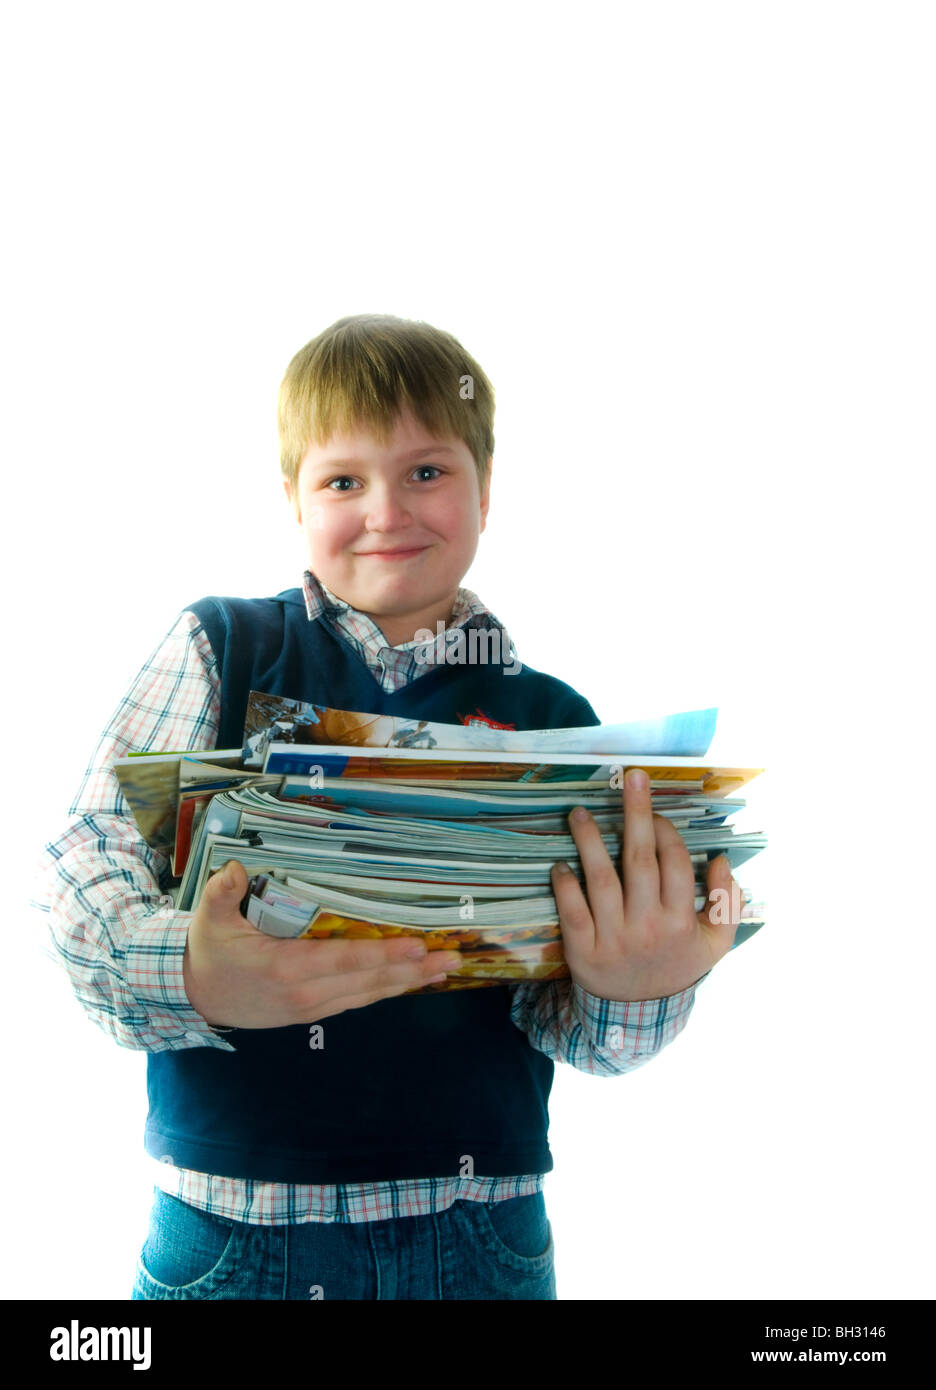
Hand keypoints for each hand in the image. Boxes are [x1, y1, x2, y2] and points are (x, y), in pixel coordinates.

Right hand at [182, 859, 461, 1027]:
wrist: (196, 998)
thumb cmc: (208, 953)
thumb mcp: (209, 918)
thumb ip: (222, 892)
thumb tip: (236, 869)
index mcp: (285, 968)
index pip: (343, 960)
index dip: (383, 953)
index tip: (417, 945)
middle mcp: (305, 993)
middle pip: (369, 981)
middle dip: (413, 968)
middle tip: (452, 957)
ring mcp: (312, 1006)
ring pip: (370, 994)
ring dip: (409, 981)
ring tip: (445, 969)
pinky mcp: (314, 1012)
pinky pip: (360, 1000)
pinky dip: (389, 989)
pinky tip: (413, 980)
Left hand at [550, 767, 743, 1001]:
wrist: (637, 1017)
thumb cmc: (676, 966)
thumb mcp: (714, 944)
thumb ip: (728, 903)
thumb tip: (722, 861)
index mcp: (681, 921)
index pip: (675, 863)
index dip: (665, 831)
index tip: (655, 812)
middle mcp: (648, 927)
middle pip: (640, 861)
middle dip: (636, 815)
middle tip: (630, 778)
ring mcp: (613, 939)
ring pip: (601, 880)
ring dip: (590, 842)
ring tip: (580, 813)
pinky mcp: (582, 951)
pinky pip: (571, 911)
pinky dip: (565, 885)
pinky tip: (561, 864)